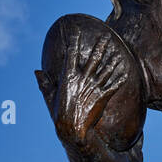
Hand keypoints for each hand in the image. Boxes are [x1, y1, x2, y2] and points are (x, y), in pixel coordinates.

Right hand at [35, 31, 128, 146]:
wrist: (73, 130)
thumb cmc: (59, 115)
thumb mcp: (49, 98)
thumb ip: (45, 84)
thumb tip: (36, 72)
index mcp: (69, 77)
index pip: (71, 54)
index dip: (74, 41)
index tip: (76, 31)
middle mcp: (83, 79)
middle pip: (94, 59)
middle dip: (101, 46)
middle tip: (106, 36)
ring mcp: (94, 87)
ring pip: (106, 70)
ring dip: (113, 61)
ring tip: (118, 53)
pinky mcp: (102, 97)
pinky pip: (113, 86)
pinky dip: (119, 80)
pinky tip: (125, 73)